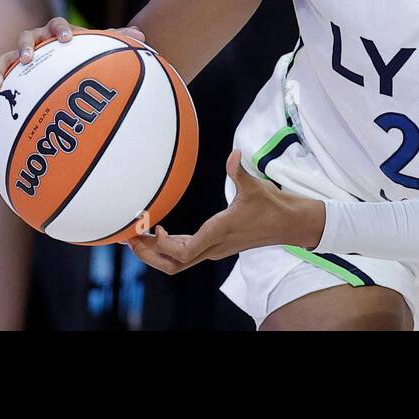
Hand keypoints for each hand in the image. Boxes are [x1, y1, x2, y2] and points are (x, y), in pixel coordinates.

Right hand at [0, 16, 145, 113]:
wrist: (64, 63)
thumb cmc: (83, 54)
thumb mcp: (99, 48)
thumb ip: (117, 41)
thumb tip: (141, 36)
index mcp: (57, 32)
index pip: (58, 24)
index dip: (60, 29)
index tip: (66, 39)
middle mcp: (36, 42)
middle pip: (26, 37)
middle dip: (25, 47)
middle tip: (28, 59)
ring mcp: (20, 58)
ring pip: (5, 59)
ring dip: (1, 71)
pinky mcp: (11, 76)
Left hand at [127, 151, 326, 273]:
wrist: (290, 224)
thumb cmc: (272, 207)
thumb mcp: (255, 188)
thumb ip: (239, 171)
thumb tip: (234, 153)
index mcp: (219, 234)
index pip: (183, 253)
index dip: (163, 245)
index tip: (154, 227)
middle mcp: (214, 246)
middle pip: (174, 265)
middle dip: (148, 255)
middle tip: (128, 240)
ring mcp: (215, 248)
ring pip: (178, 263)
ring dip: (156, 254)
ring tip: (137, 239)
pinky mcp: (217, 245)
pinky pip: (186, 254)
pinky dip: (168, 248)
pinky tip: (160, 234)